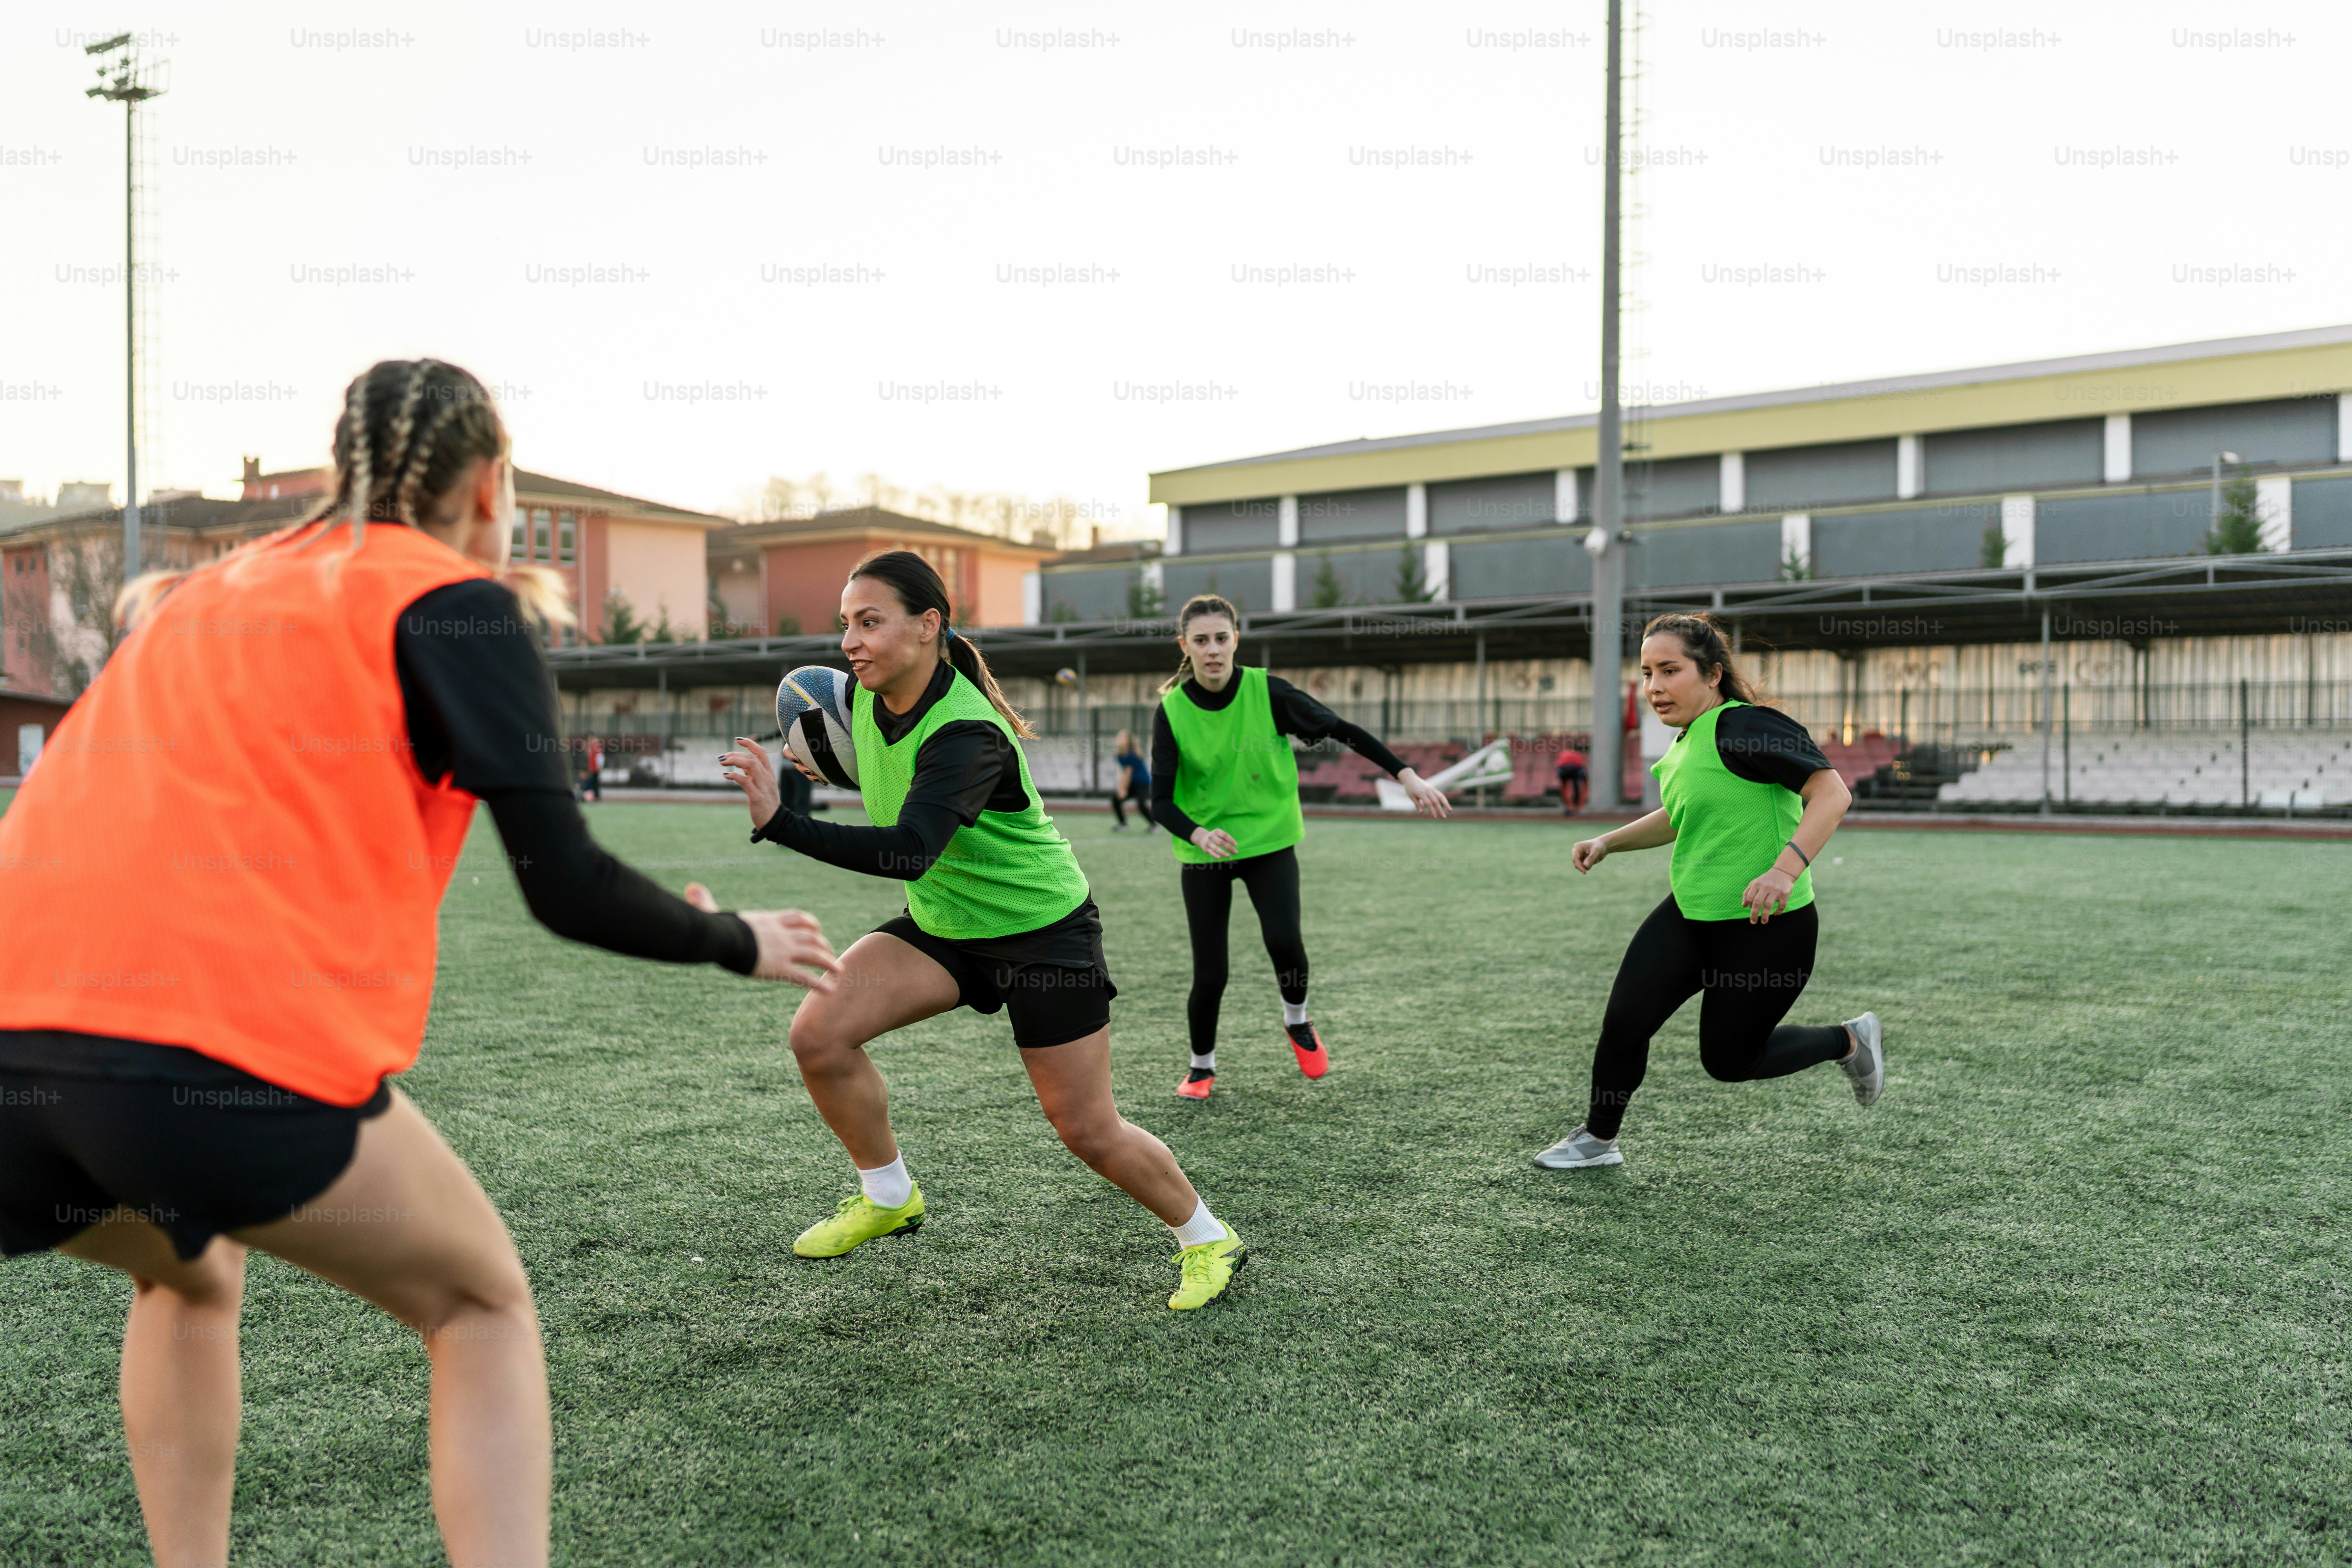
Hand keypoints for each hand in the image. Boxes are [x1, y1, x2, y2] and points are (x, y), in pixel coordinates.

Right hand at [684, 883, 841, 989]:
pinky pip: (806, 976)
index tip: (817, 931)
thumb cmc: (714, 926)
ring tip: (838, 971)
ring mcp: (783, 951)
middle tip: (829, 955)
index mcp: (769, 920)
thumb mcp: (714, 913)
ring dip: (829, 962)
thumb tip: (691, 888)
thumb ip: (706, 902)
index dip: (811, 925)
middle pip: (811, 936)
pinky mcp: (780, 968)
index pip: (798, 918)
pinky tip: (829, 991)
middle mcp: (782, 934)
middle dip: (823, 945)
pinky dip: (819, 983)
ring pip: (815, 954)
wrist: (721, 938)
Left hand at [718, 736, 783, 827]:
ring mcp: (763, 786)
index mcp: (768, 774)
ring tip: (722, 763)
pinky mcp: (757, 797)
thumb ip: (753, 773)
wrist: (774, 822)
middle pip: (753, 757)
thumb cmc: (766, 803)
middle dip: (735, 754)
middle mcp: (767, 777)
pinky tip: (726, 776)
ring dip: (734, 760)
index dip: (750, 743)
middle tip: (721, 758)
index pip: (761, 752)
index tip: (737, 740)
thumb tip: (741, 763)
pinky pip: (745, 781)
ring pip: (751, 765)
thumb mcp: (762, 785)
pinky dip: (734, 776)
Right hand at [1190, 825, 1238, 858]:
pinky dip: (1215, 855)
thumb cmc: (1215, 837)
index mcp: (1216, 831)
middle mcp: (1211, 836)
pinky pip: (1211, 852)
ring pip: (1216, 848)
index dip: (1231, 840)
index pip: (1224, 835)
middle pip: (1221, 842)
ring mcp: (1208, 843)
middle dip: (1229, 848)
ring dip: (1223, 853)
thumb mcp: (1220, 835)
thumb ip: (1226, 839)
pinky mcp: (1206, 849)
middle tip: (1235, 852)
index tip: (1236, 845)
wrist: (1202, 838)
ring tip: (1228, 856)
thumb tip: (1233, 846)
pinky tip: (1219, 858)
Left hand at [1396, 767, 1451, 819]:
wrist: (1410, 778)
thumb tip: (1422, 813)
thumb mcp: (1411, 797)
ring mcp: (1431, 788)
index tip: (1435, 817)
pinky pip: (1439, 794)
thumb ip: (1417, 804)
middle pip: (1436, 801)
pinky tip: (1446, 804)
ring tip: (1450, 810)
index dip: (1432, 811)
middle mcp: (1428, 790)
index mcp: (1422, 793)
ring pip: (1440, 796)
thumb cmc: (1409, 788)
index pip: (1429, 803)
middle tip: (1444, 817)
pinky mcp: (1432, 788)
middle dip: (1440, 810)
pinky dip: (1443, 799)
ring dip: (1446, 804)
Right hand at [1572, 836, 1609, 873]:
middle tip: (1590, 868)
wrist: (1603, 846)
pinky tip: (1593, 862)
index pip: (1575, 859)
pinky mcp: (1582, 860)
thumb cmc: (1600, 846)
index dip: (1579, 866)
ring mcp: (1579, 856)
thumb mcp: (1596, 850)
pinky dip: (1587, 867)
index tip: (1585, 872)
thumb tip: (1585, 865)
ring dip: (1586, 867)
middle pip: (1576, 863)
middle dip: (1582, 867)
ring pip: (1579, 866)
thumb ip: (1591, 858)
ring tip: (1594, 861)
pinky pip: (1583, 867)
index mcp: (1577, 847)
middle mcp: (1576, 852)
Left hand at [1741, 868, 1796, 923]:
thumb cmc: (1765, 880)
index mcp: (1757, 884)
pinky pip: (1781, 906)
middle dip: (1754, 914)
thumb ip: (1747, 893)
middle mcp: (1765, 887)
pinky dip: (1778, 911)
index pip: (1749, 898)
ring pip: (1768, 906)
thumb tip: (1744, 906)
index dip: (1749, 905)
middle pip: (1757, 903)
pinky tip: (1775, 914)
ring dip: (1765, 916)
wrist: (1782, 872)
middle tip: (1753, 922)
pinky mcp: (1784, 893)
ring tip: (1764, 922)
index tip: (1751, 909)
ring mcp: (1775, 890)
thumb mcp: (1754, 883)